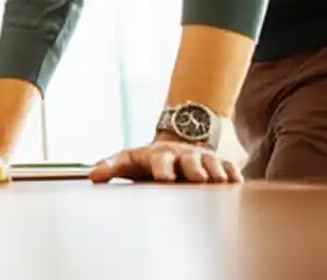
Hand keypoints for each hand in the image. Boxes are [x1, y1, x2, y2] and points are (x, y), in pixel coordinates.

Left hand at [90, 140, 241, 183]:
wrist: (177, 144)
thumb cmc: (149, 160)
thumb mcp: (129, 160)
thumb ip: (111, 167)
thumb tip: (92, 176)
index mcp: (160, 156)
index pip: (161, 161)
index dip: (163, 168)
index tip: (164, 178)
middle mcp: (184, 156)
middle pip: (191, 160)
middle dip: (195, 169)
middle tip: (199, 179)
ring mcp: (204, 160)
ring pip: (214, 165)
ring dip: (217, 174)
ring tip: (220, 184)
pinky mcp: (220, 165)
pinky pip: (231, 169)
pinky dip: (234, 176)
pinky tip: (237, 185)